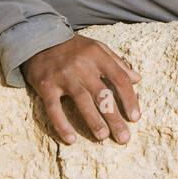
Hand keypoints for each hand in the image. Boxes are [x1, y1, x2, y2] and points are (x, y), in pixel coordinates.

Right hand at [21, 33, 141, 145]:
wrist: (39, 39)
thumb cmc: (73, 47)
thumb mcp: (97, 47)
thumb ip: (117, 62)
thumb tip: (137, 79)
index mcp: (97, 55)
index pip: (119, 78)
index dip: (129, 99)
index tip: (135, 117)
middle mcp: (82, 65)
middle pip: (102, 94)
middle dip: (115, 118)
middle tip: (124, 138)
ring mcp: (63, 76)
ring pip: (82, 101)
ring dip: (93, 121)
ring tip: (102, 137)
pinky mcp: (46, 86)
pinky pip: (54, 109)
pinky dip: (62, 124)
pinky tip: (71, 139)